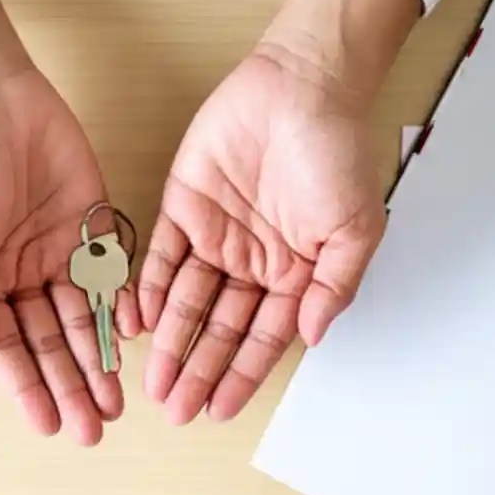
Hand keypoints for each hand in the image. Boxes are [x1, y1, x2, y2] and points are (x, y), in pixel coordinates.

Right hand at [0, 71, 142, 445]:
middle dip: (72, 387)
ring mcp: (60, 256)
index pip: (9, 351)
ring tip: (117, 401)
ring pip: (84, 320)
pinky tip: (133, 338)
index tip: (51, 425)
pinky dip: (121, 307)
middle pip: (51, 344)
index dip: (30, 389)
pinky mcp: (93, 227)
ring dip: (99, 360)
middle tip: (95, 428)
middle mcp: (23, 280)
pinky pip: (111, 277)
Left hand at [137, 0, 420, 424]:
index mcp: (294, 272)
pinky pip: (162, 258)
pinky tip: (140, 323)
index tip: (219, 409)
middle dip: (198, 370)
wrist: (302, 85)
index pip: (262, 337)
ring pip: (187, 302)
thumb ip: (333, 287)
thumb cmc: (337, 151)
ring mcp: (216, 236)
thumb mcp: (355, 229)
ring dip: (170, 342)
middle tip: (176, 409)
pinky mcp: (183, 207)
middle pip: (219, 328)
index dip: (241, 375)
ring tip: (153, 383)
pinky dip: (150, 291)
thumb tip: (312, 337)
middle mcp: (252, 262)